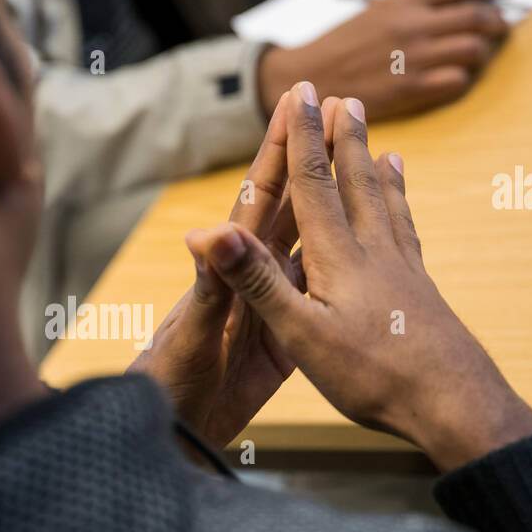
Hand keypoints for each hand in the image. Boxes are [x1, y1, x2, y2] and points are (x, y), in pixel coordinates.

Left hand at [130, 91, 336, 448]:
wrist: (172, 432)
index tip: (298, 100)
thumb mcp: (196, 335)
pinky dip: (340, 268)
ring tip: (359, 162)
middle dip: (312, 159)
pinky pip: (318, 294)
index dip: (278, 149)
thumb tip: (206, 234)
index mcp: (230, 266)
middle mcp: (252, 276)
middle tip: (339, 109)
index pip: (259, 195)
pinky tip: (361, 250)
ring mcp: (270, 304)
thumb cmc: (170, 382)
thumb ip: (208, 288)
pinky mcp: (285, 338)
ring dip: (330, 204)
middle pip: (289, 206)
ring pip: (307, 244)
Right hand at [205, 82, 531, 471]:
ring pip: (385, 204)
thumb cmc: (374, 376)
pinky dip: (401, 208)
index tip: (302, 94)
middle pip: (355, 182)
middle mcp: (373, 252)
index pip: (313, 185)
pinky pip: (407, 234)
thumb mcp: (302, 336)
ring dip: (375, 166)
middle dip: (343, 139)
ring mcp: (402, 269)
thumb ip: (260, 283)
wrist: (454, 404)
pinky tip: (403, 207)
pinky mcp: (420, 290)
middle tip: (343, 98)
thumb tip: (216, 234)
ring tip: (377, 139)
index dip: (304, 137)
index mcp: (337, 259)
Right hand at [257, 0, 512, 120]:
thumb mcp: (375, 13)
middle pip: (477, 16)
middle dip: (498, 21)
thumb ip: (412, 8)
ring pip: (474, 49)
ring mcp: (414, 58)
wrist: (310, 79)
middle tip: (503, 27)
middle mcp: (414, 25)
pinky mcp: (411, 89)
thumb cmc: (341, 45)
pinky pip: (457, 80)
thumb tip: (455, 9)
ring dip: (483, 51)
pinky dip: (462, 77)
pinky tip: (453, 77)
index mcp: (403, 1)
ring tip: (479, 54)